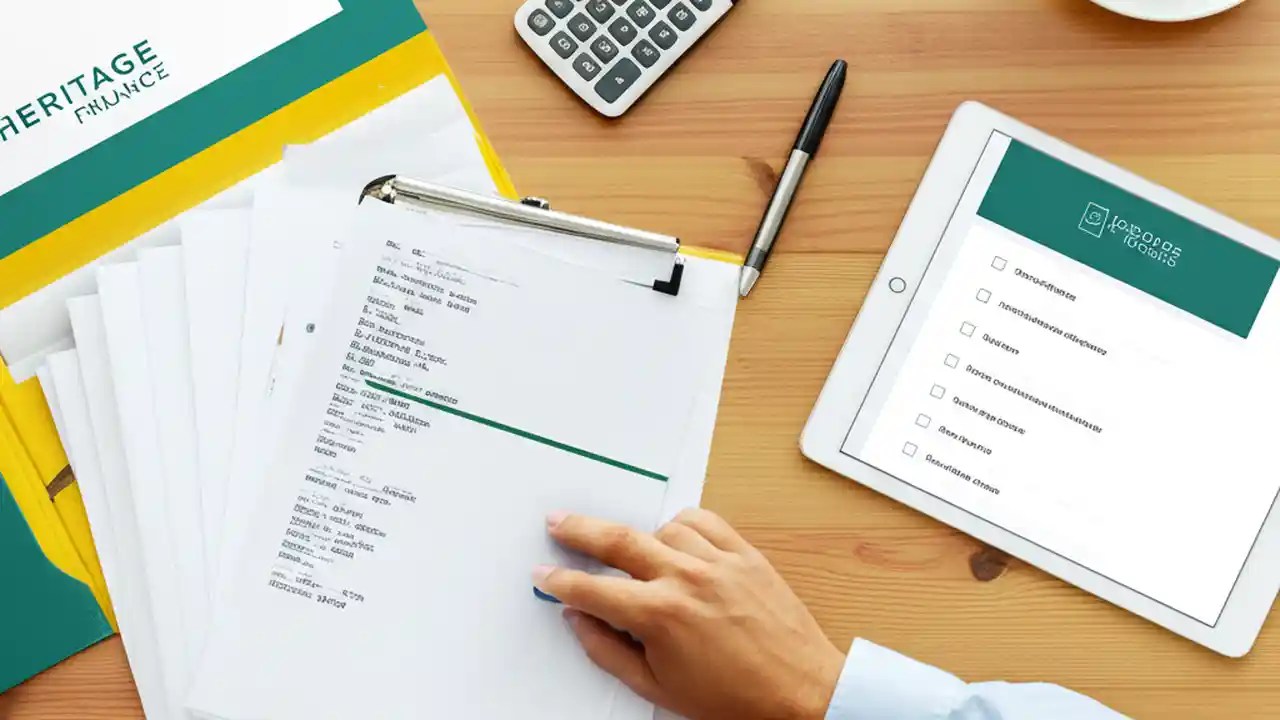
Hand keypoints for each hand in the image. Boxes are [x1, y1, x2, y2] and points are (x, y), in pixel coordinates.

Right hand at [533, 509, 844, 719]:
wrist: (800, 693)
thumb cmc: (734, 700)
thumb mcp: (658, 688)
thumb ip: (608, 651)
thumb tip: (578, 621)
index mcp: (660, 616)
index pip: (593, 590)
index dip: (561, 581)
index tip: (545, 574)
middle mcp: (686, 579)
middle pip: (618, 540)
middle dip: (580, 530)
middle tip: (558, 523)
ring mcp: (719, 562)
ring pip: (663, 528)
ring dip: (642, 538)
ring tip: (633, 553)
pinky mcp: (746, 555)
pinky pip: (705, 521)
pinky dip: (684, 524)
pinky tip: (676, 536)